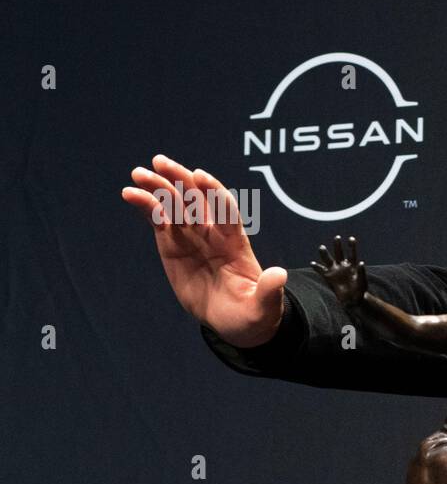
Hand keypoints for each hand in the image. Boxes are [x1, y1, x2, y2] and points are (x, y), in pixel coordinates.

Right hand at [121, 155, 286, 347]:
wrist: (234, 321)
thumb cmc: (253, 313)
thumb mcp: (263, 307)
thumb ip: (269, 290)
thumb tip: (280, 275)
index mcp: (236, 242)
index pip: (226, 210)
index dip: (214, 192)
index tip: (200, 176)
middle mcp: (213, 233)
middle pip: (197, 199)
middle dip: (181, 179)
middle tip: (161, 162)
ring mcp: (191, 237)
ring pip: (175, 205)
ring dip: (159, 187)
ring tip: (139, 174)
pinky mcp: (172, 245)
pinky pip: (159, 220)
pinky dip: (146, 206)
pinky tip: (129, 194)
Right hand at [311, 235, 366, 308]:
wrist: (354, 299)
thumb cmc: (360, 289)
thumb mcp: (363, 281)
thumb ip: (362, 272)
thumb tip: (361, 262)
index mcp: (352, 265)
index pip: (352, 254)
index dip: (352, 246)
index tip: (351, 238)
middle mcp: (343, 265)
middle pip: (339, 253)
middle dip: (337, 245)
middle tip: (337, 237)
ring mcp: (335, 270)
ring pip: (328, 260)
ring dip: (325, 254)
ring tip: (322, 247)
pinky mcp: (329, 277)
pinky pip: (321, 271)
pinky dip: (317, 267)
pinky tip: (312, 263)